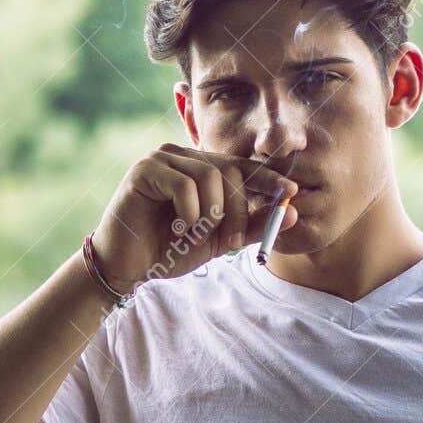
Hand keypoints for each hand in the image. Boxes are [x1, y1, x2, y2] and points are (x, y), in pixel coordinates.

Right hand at [91, 143, 298, 289]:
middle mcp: (184, 156)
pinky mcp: (144, 169)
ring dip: (210, 214)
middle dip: (238, 210)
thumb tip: (294, 212)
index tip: (291, 193)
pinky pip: (183, 184)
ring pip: (209, 176)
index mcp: (202, 168)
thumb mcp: (219, 240)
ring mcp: (162, 158)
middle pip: (229, 170)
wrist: (128, 266)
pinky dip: (189, 212)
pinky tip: (178, 228)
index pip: (243, 166)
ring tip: (195, 235)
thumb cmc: (170, 250)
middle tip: (230, 241)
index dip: (268, 179)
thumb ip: (252, 225)